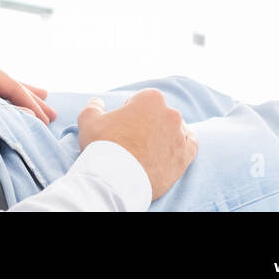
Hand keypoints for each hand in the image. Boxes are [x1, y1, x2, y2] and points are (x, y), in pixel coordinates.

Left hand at [0, 52, 56, 123]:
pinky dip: (7, 100)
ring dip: (22, 100)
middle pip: (10, 84)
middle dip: (31, 101)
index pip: (12, 85)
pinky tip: (19, 103)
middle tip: (53, 117)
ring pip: (2, 88)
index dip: (31, 105)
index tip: (45, 123)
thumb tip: (26, 118)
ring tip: (44, 107)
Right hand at [77, 89, 197, 199]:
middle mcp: (171, 113)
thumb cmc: (103, 145)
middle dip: (147, 123)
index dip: (130, 111)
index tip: (122, 124)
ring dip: (163, 135)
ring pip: (174, 129)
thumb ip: (94, 106)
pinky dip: (180, 145)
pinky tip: (170, 150)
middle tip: (132, 139)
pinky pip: (189, 145)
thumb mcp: (89, 120)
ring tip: (146, 150)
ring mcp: (180, 135)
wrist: (117, 179)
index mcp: (151, 99)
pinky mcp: (186, 156)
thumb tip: (98, 102)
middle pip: (158, 114)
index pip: (141, 100)